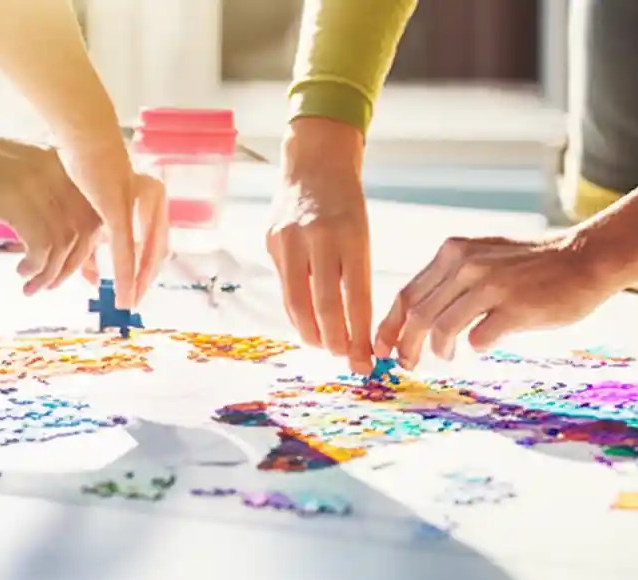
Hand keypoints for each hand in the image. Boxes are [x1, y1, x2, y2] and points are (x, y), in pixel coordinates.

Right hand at [0, 131, 100, 295]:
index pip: (93, 210)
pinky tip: (20, 273)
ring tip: (32, 286)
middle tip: (51, 285)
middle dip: (73, 266)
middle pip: (86, 228)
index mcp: (54, 161)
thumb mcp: (8, 181)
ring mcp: (35, 183)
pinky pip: (43, 245)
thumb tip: (60, 241)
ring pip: (66, 242)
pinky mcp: (14, 199)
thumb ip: (38, 203)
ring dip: (51, 273)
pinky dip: (36, 267)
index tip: (86, 275)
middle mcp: (52, 169)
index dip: (93, 247)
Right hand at [58, 137, 168, 306]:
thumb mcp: (101, 201)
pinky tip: (123, 290)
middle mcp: (155, 201)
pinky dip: (125, 273)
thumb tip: (96, 246)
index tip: (138, 287)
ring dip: (137, 282)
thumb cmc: (88, 163)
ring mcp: (139, 205)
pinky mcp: (119, 208)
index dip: (149, 268)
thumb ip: (102, 228)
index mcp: (154, 198)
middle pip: (156, 251)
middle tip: (133, 302)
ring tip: (128, 303)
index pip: (157, 241)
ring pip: (143, 253)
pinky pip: (125, 247)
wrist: (83, 136)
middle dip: (145, 280)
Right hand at [267, 117, 372, 373]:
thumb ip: (353, 277)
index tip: (366, 359)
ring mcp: (290, 239)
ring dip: (311, 332)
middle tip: (344, 359)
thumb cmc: (344, 205)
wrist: (314, 163)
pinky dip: (296, 311)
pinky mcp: (271, 242)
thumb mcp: (361, 234)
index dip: (360, 334)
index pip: (356, 298)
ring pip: (298, 302)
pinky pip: (284, 287)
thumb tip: (353, 330)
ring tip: (323, 346)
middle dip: (336, 341)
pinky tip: (305, 323)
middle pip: (325, 305)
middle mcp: (319, 237)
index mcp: (351, 235)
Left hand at [374, 232, 618, 366]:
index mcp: (453, 253)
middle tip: (406, 366)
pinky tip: (483, 346)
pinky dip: (475, 347)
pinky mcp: (515, 306)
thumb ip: (451, 281)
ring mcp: (490, 284)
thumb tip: (416, 319)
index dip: (388, 327)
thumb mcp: (482, 257)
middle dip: (404, 347)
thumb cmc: (533, 266)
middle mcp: (466, 265)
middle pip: (416, 314)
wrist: (586, 257)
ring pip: (440, 328)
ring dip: (437, 350)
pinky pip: (479, 337)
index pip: (406, 294)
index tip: (381, 350)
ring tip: (446, 357)